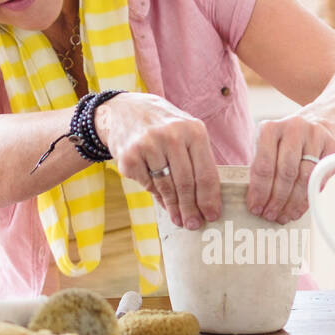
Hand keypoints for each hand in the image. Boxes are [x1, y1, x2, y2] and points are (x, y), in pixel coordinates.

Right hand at [94, 93, 220, 227]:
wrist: (122, 110)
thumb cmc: (162, 126)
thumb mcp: (184, 132)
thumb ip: (197, 160)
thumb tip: (205, 201)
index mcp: (193, 130)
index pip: (206, 172)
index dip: (209, 198)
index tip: (212, 216)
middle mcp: (172, 135)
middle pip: (186, 183)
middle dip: (191, 209)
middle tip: (194, 224)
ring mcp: (148, 145)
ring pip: (166, 187)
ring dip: (174, 208)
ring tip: (179, 220)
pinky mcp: (129, 156)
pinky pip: (147, 185)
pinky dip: (155, 195)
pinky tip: (161, 200)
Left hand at [247, 113, 334, 222]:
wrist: (315, 126)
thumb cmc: (284, 145)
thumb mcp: (267, 150)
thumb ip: (261, 171)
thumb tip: (256, 203)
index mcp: (270, 128)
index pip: (264, 165)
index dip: (260, 191)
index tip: (256, 208)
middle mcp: (293, 127)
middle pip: (285, 172)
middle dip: (277, 199)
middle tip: (271, 215)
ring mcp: (315, 135)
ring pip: (304, 177)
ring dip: (293, 202)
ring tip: (284, 215)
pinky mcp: (333, 144)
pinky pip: (320, 178)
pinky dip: (309, 197)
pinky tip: (299, 208)